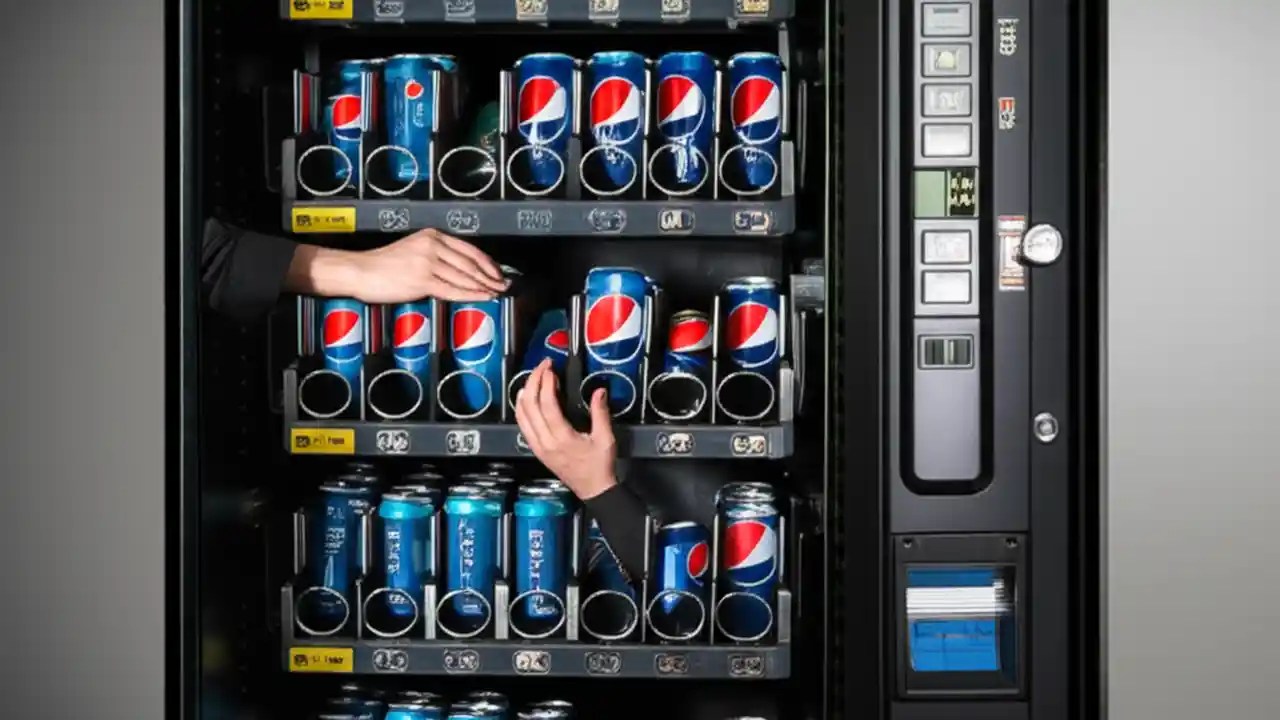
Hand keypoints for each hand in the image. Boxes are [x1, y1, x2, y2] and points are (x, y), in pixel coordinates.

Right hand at [292, 228, 508, 302]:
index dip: (487, 262)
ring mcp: (427, 263)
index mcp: (432, 236)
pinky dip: (471, 294)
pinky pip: (453, 289)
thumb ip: (436, 255)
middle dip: (490, 276)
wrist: (361, 271)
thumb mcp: (413, 249)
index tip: (498, 272)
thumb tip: (461, 270)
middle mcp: (432, 246)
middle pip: (470, 263)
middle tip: (503, 285)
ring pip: (464, 277)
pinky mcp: (422, 280)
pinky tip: (482, 297)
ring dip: (484, 287)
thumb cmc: (384, 264)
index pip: (469, 249)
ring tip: (496, 293)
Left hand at [514, 359, 617, 499]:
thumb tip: (598, 391)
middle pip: (530, 406)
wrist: (593, 490)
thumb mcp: (606, 438)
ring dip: (525, 394)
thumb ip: (601, 413)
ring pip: (521, 415)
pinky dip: (522, 409)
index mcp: (562, 438)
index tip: (550, 370)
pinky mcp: (536, 450)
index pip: (547, 404)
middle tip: (541, 368)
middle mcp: (545, 442)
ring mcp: (538, 447)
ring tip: (532, 378)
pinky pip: (522, 426)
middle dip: (533, 382)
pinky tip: (526, 400)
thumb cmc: (600, 466)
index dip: (546, 383)